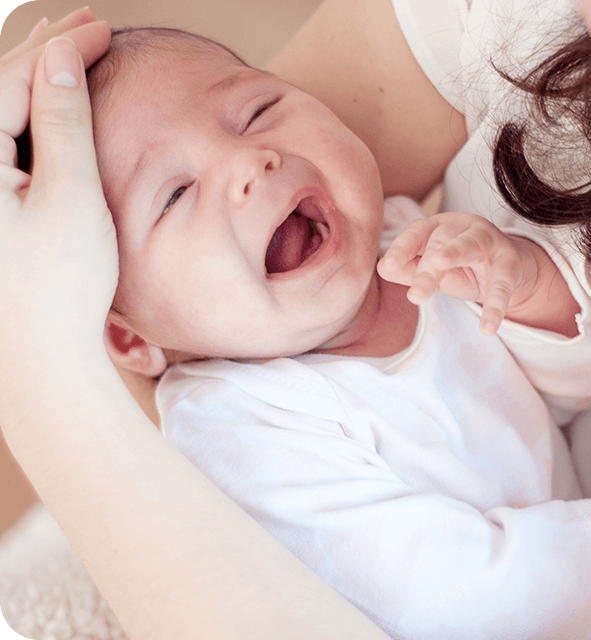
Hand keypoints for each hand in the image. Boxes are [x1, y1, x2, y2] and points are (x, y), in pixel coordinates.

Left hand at [0, 15, 114, 372]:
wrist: (39, 363)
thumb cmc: (58, 288)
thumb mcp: (70, 196)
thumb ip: (60, 121)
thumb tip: (60, 58)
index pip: (8, 79)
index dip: (58, 48)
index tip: (102, 28)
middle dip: (39, 52)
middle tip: (83, 22)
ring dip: (28, 80)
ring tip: (61, 49)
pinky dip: (21, 119)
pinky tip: (40, 106)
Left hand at [378, 212, 543, 334]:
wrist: (508, 269)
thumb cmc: (462, 267)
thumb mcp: (434, 271)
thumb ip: (409, 269)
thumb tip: (383, 268)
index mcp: (438, 228)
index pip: (416, 233)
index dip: (402, 248)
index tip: (388, 266)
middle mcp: (462, 227)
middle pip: (440, 242)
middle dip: (426, 267)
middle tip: (414, 296)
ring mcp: (488, 241)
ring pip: (470, 246)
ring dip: (454, 253)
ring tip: (439, 264)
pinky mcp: (509, 262)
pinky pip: (502, 284)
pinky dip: (495, 306)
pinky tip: (488, 328)